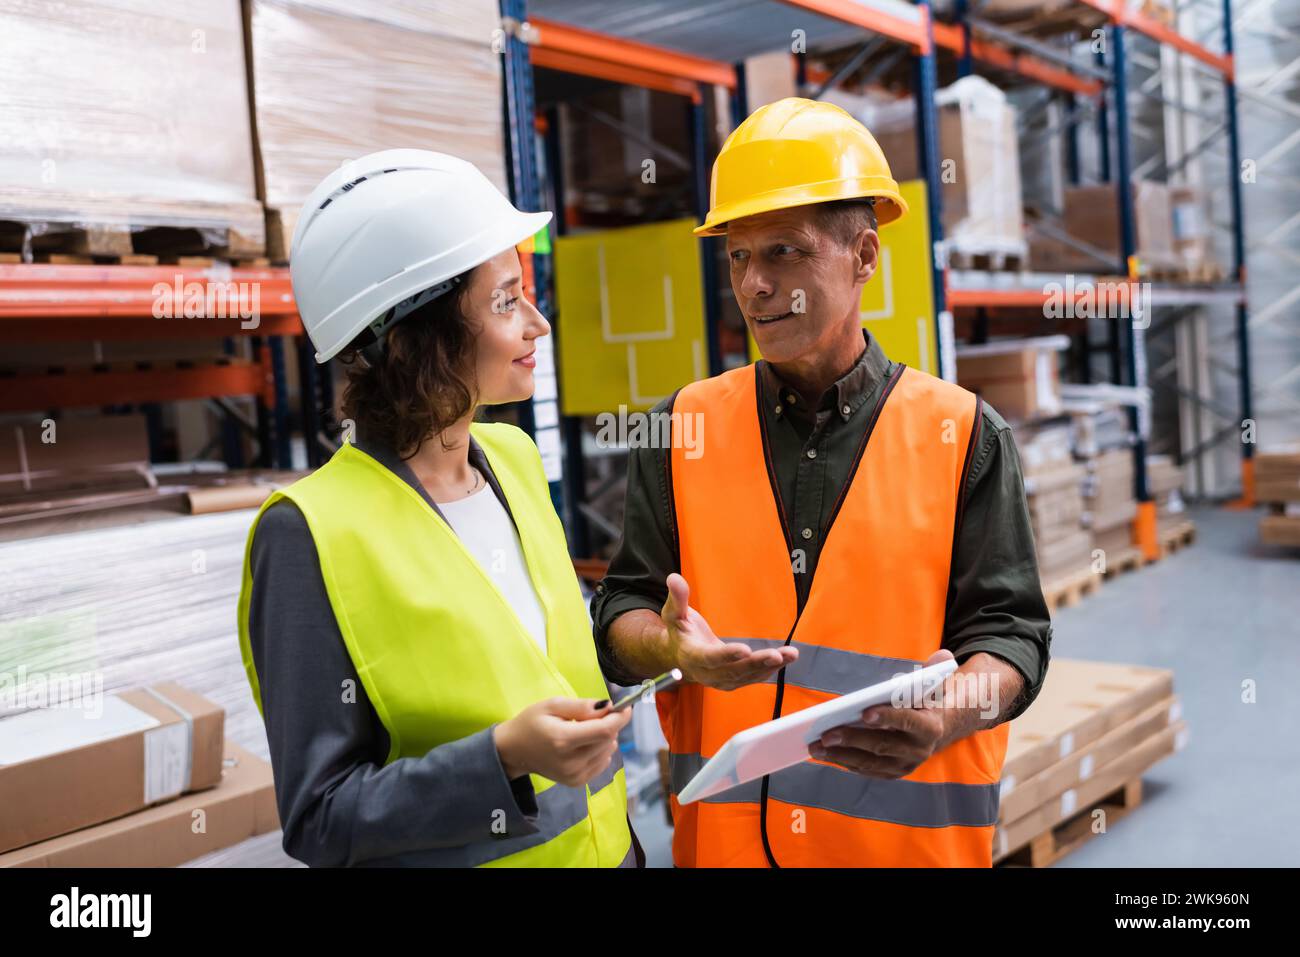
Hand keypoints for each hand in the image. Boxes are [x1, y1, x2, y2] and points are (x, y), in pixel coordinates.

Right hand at [493, 696, 631, 786]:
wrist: (514, 751)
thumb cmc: (531, 723)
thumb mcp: (552, 705)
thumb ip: (581, 706)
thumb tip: (608, 706)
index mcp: (563, 740)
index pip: (604, 731)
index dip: (619, 718)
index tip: (625, 707)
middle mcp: (571, 762)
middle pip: (608, 740)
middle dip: (609, 724)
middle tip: (594, 715)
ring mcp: (575, 776)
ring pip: (607, 751)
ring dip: (604, 738)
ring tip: (583, 730)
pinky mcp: (577, 783)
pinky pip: (602, 762)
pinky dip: (599, 750)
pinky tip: (583, 745)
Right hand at [662, 572, 796, 690]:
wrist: (681, 657)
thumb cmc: (679, 632)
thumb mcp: (673, 613)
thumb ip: (677, 598)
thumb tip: (674, 578)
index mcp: (693, 656)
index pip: (710, 658)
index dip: (726, 655)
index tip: (744, 649)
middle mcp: (708, 673)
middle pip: (734, 672)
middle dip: (755, 663)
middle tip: (775, 655)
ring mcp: (722, 681)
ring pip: (748, 676)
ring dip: (770, 666)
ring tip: (790, 655)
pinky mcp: (735, 682)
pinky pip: (755, 677)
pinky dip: (772, 669)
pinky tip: (787, 658)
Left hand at [808, 650, 952, 778]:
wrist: (939, 727)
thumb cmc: (926, 699)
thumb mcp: (934, 682)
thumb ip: (936, 668)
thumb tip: (943, 657)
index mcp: (930, 726)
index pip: (908, 721)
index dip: (887, 717)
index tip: (864, 713)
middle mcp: (919, 750)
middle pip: (882, 746)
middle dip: (852, 739)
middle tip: (826, 735)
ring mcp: (905, 765)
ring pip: (870, 763)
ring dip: (841, 756)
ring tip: (816, 747)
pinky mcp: (892, 772)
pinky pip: (866, 770)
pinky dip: (845, 762)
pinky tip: (825, 754)